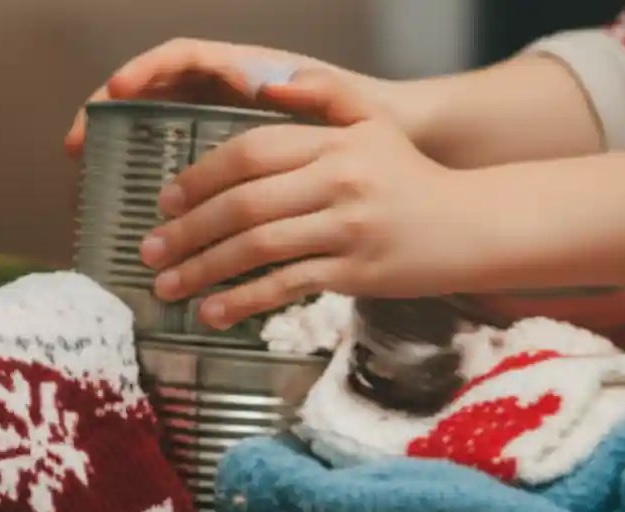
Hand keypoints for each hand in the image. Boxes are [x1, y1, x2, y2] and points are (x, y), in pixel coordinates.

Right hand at [63, 38, 397, 157]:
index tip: (116, 92)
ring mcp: (214, 133)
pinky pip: (170, 171)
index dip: (143, 71)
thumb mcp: (346, 106)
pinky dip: (145, 189)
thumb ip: (315, 90)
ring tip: (88, 181)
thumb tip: (268, 81)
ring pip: (149, 135)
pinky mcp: (219, 170)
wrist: (385, 155)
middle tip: (76, 146)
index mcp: (243, 76)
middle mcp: (220, 99)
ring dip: (115, 155)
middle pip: (147, 96)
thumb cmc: (365, 124)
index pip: (178, 60)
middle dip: (106, 116)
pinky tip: (129, 214)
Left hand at [141, 68, 483, 329]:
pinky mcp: (356, 272)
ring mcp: (348, 228)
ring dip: (204, 269)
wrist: (474, 226)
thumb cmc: (411, 178)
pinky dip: (243, 301)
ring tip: (166, 286)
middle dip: (188, 230)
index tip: (166, 201)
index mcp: (334, 142)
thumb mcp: (372, 124)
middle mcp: (340, 180)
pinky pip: (286, 286)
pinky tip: (211, 313)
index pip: (250, 153)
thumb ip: (321, 96)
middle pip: (244, 204)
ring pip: (258, 248)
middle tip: (149, 249)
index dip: (200, 178)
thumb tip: (262, 85)